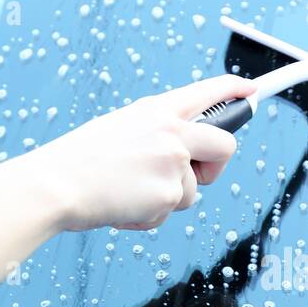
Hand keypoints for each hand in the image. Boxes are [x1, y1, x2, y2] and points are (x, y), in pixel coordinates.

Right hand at [23, 75, 255, 232]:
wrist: (56, 184)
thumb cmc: (80, 161)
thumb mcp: (120, 129)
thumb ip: (156, 133)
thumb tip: (184, 151)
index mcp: (157, 110)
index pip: (206, 92)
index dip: (234, 90)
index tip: (251, 92)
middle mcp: (171, 130)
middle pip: (226, 146)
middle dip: (215, 166)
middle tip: (191, 174)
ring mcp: (173, 161)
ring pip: (193, 190)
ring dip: (167, 199)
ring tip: (129, 191)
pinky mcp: (169, 193)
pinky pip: (172, 212)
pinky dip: (150, 216)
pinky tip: (124, 205)